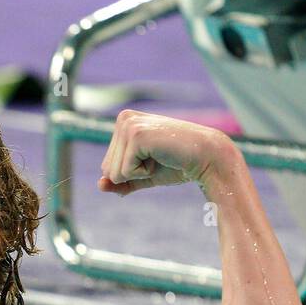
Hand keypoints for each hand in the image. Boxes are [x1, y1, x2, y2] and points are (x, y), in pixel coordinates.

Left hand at [97, 109, 230, 195]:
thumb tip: (99, 185)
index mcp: (124, 122)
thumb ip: (121, 182)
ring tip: (159, 157)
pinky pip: (124, 172)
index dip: (131, 172)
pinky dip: (143, 173)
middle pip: (107, 169)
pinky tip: (160, 157)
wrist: (206, 158)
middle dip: (133, 173)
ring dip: (139, 173)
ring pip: (113, 173)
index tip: (154, 159)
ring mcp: (129, 125)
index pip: (107, 166)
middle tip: (158, 159)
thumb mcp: (144, 175)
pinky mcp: (135, 136)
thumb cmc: (177, 164)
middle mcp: (123, 119)